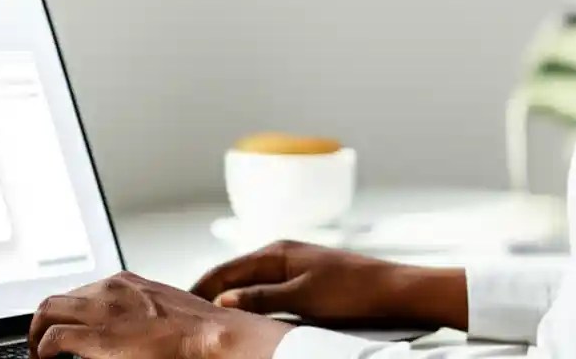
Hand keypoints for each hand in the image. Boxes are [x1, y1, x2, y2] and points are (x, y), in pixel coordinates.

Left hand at [29, 271, 291, 358]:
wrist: (213, 338)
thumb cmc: (199, 331)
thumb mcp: (163, 309)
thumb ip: (140, 313)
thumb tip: (134, 329)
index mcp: (125, 284)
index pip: (82, 291)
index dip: (69, 314)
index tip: (67, 330)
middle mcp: (108, 290)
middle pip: (57, 299)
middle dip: (43, 322)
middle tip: (42, 345)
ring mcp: (100, 310)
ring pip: (47, 311)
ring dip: (38, 334)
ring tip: (40, 354)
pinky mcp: (95, 336)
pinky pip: (52, 339)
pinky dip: (43, 350)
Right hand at [191, 241, 466, 329]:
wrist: (396, 293)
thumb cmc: (354, 291)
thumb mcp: (301, 298)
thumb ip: (260, 299)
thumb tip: (222, 302)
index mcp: (277, 251)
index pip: (225, 270)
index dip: (200, 287)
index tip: (179, 303)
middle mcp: (283, 256)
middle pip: (235, 278)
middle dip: (212, 295)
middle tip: (190, 316)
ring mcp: (296, 271)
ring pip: (252, 289)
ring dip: (233, 303)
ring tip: (213, 322)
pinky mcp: (308, 286)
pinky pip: (270, 296)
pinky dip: (254, 308)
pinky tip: (252, 324)